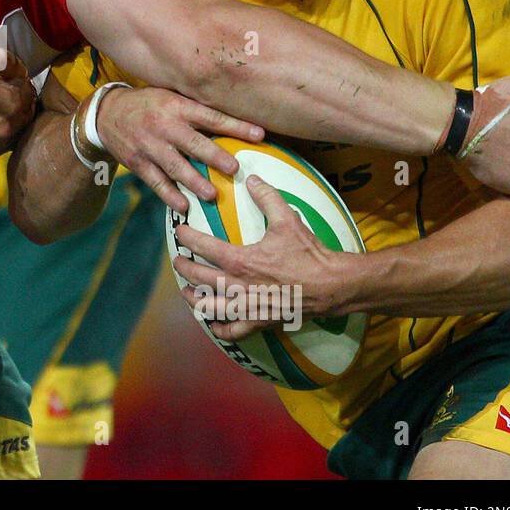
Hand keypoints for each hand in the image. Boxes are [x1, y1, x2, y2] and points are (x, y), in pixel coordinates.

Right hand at [94, 86, 264, 213]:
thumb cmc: (150, 104)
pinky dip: (169, 195)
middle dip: (214, 156)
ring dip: (193, 181)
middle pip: (193, 143)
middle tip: (234, 169)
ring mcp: (149, 146)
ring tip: (211, 195)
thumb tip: (237, 121)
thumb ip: (197, 109)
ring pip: (174, 166)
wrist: (106, 113)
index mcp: (177, 107)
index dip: (236, 126)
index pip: (211, 116)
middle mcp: (164, 126)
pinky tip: (183, 206)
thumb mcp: (171, 97)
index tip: (260, 135)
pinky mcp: (137, 163)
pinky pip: (155, 181)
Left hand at [172, 175, 353, 339]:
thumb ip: (267, 197)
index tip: (179, 232)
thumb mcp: (287, 219)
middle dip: (183, 268)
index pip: (202, 247)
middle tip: (177, 261)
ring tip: (187, 291)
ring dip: (193, 298)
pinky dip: (219, 328)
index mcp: (241, 260)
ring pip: (207, 307)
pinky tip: (213, 323)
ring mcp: (246, 306)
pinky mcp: (258, 322)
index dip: (186, 238)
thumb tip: (251, 177)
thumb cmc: (308, 254)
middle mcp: (237, 285)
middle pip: (198, 278)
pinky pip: (232, 331)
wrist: (331, 285)